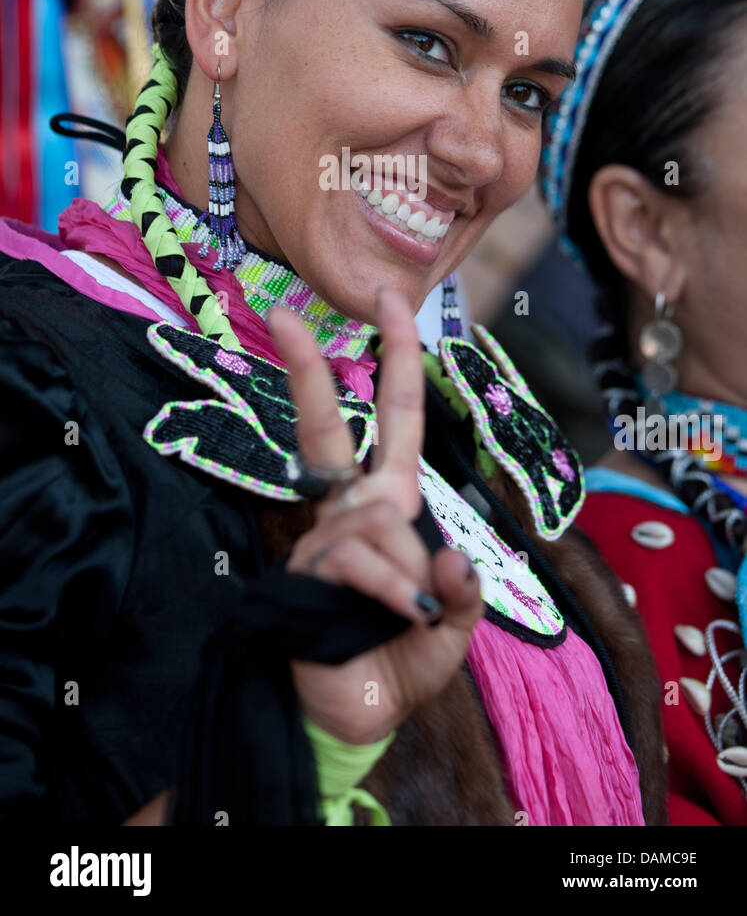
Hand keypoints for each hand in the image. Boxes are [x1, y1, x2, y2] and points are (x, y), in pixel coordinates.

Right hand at [266, 287, 482, 745]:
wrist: (357, 718)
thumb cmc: (401, 658)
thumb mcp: (455, 622)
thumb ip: (466, 589)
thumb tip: (454, 556)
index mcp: (389, 505)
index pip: (393, 420)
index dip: (394, 356)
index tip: (388, 298)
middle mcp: (352, 511)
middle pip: (324, 428)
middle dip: (306, 369)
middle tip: (278, 313)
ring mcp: (325, 540)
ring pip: (378, 522)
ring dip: (409, 577)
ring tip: (411, 617)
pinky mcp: (309, 574)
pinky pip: (365, 563)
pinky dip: (396, 594)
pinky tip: (405, 616)